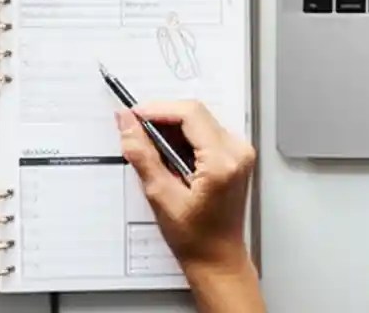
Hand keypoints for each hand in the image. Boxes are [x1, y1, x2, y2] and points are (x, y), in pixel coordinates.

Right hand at [116, 101, 255, 271]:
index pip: (190, 114)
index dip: (158, 109)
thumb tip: (128, 124)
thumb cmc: (196, 238)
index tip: (135, 115)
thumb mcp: (160, 196)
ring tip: (152, 149)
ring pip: (200, 120)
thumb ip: (142, 155)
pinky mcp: (237, 155)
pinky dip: (184, 137)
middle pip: (196, 114)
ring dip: (173, 128)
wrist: (218, 258)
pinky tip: (170, 155)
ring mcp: (240, 153)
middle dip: (163, 118)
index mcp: (222, 162)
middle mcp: (238, 152)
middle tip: (137, 130)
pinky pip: (207, 132)